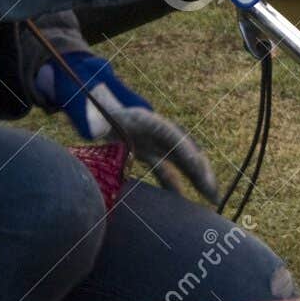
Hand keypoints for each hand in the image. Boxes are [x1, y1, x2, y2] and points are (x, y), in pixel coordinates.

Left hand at [41, 51, 218, 202]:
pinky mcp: (144, 149)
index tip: (196, 163)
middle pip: (181, 147)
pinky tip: (183, 202)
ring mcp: (150, 139)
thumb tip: (94, 130)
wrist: (88, 98)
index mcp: (139, 117)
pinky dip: (174, 184)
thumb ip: (91, 122)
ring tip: (211, 198)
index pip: (167, 131)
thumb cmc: (86, 106)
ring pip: (178, 159)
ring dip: (195, 177)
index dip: (183, 147)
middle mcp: (151, 127)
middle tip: (212, 192)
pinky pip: (164, 168)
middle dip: (199, 168)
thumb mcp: (87, 114)